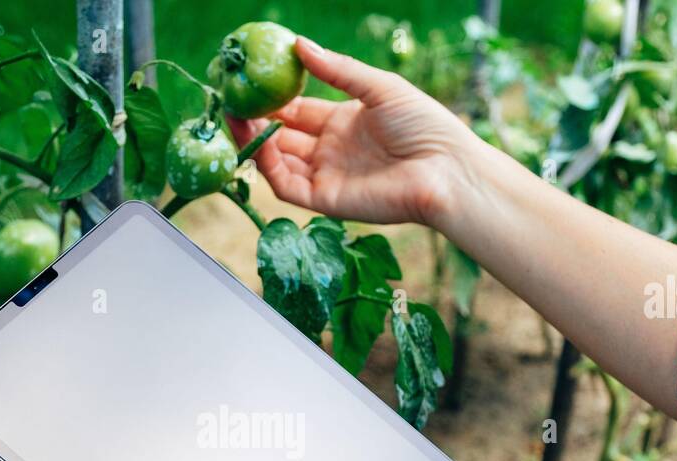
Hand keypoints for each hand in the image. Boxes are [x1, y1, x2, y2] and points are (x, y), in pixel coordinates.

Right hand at [227, 36, 473, 226]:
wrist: (445, 170)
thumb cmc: (423, 125)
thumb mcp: (378, 87)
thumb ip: (337, 69)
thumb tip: (298, 44)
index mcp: (342, 123)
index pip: (296, 111)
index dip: (270, 99)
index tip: (248, 82)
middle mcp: (330, 151)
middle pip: (281, 136)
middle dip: (254, 120)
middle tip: (231, 101)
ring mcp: (326, 176)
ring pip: (277, 162)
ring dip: (255, 142)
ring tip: (235, 119)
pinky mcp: (326, 201)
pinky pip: (287, 185)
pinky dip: (269, 167)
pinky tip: (261, 143)